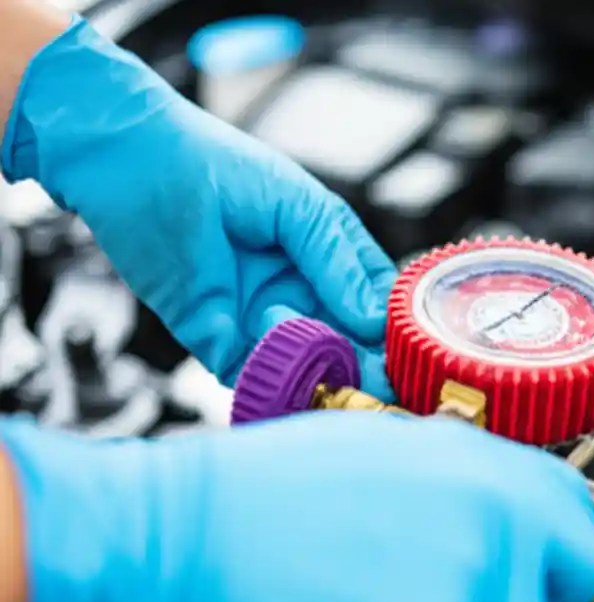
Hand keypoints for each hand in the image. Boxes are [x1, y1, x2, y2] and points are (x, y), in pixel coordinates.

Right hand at [0, 413, 593, 601]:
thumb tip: (492, 546)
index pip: (576, 514)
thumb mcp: (378, 461)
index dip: (555, 561)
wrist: (175, 538)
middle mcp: (495, 506)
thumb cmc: (250, 501)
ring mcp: (477, 577)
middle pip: (574, 586)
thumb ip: (452, 498)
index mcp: (479, 457)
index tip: (537, 590)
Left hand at [1, 18, 396, 396]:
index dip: (394, 328)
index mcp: (329, 255)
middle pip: (350, 344)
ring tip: (320, 357)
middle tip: (377, 380)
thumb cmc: (208, 166)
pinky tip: (286, 369)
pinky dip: (276, 383)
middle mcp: (301, 292)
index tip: (407, 350)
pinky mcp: (218, 342)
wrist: (124, 164)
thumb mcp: (296, 206)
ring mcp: (261, 320)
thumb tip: (376, 318)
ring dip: (322, 372)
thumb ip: (337, 260)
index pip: (378, 303)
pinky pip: (258, 377)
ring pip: (310, 365)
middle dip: (365, 364)